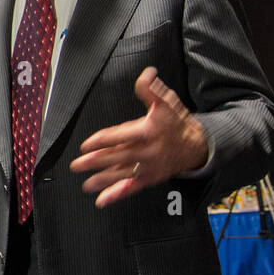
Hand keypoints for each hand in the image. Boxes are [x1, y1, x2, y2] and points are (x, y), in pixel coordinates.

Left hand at [69, 67, 209, 206]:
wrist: (196, 145)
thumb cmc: (176, 121)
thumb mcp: (166, 101)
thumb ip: (151, 89)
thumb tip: (146, 74)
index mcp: (149, 131)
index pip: (122, 136)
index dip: (104, 140)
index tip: (87, 144)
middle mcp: (148, 151)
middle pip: (119, 156)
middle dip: (97, 161)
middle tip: (78, 164)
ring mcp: (149, 167)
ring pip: (123, 174)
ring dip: (103, 180)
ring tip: (85, 184)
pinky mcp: (149, 178)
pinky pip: (132, 188)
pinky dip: (117, 195)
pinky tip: (101, 200)